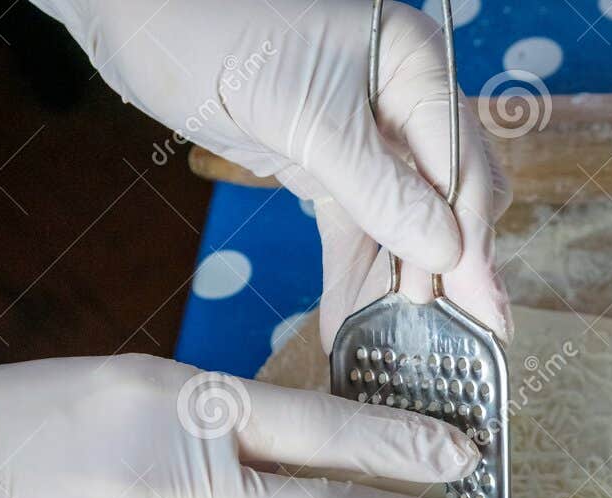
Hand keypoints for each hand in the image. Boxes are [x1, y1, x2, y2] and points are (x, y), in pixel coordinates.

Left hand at [32, 0, 512, 346]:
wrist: (134, 13)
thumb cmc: (217, 33)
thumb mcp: (305, 117)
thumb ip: (379, 188)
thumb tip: (447, 255)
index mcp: (416, 66)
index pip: (463, 165)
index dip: (470, 239)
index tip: (477, 305)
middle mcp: (404, 99)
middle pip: (450, 199)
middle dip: (448, 269)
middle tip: (456, 340)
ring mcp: (369, 134)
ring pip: (406, 224)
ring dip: (399, 283)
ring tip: (400, 350)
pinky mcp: (327, 162)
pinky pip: (357, 228)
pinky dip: (355, 273)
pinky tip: (353, 324)